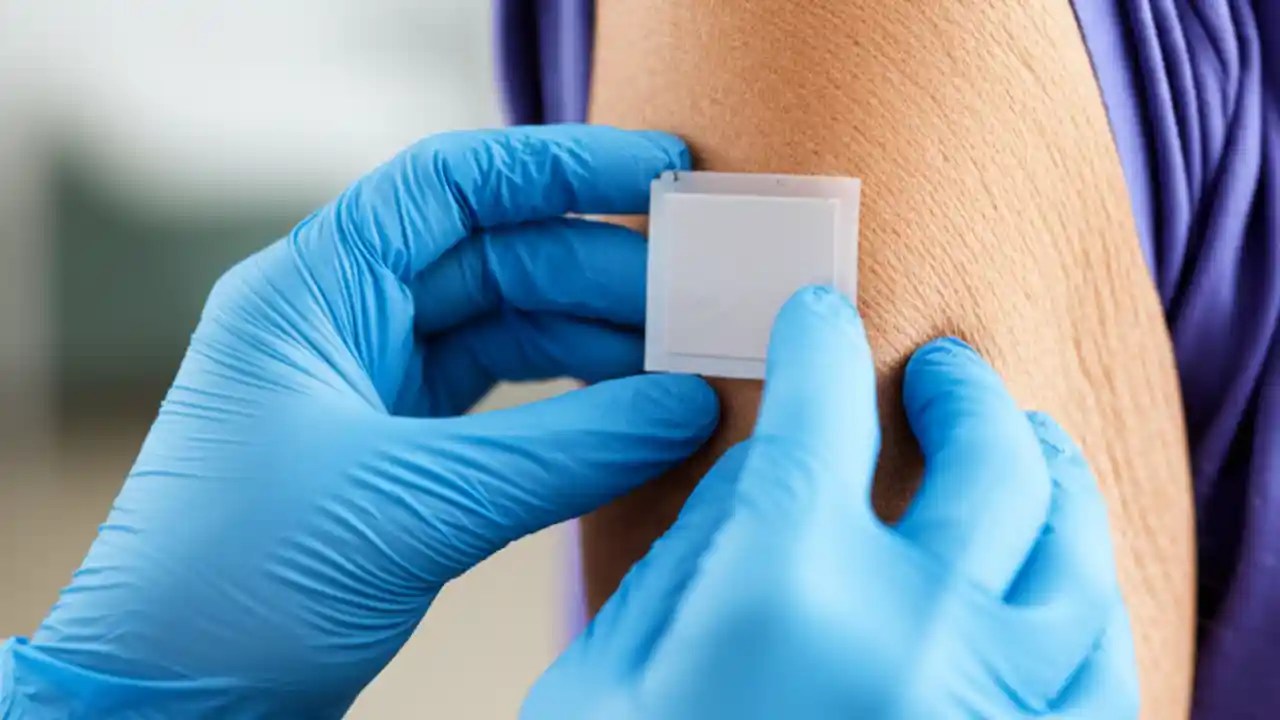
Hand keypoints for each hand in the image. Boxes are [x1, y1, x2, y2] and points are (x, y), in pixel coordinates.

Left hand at [2, 126, 716, 717]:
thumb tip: (685, 407)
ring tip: (681, 364)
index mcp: (313, 292)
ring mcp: (368, 385)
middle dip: (598, 274)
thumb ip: (565, 450)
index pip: (450, 186)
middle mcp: (341, 321)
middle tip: (695, 302)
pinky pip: (500, 398)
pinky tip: (630, 414)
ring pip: (505, 328)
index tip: (658, 173)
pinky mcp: (395, 449)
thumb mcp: (416, 503)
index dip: (560, 166)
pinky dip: (568, 402)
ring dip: (594, 341)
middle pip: (494, 257)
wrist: (173, 698)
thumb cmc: (237, 589)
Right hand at [523, 287, 1137, 718]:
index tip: (816, 315)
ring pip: (1070, 548)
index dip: (818, 339)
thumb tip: (765, 468)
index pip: (824, 403)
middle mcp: (912, 634)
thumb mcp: (609, 671)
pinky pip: (1102, 661)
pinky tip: (1060, 567)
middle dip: (958, 387)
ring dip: (1046, 471)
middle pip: (982, 455)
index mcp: (786, 591)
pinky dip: (1088, 591)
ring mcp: (987, 709)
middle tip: (937, 368)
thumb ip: (696, 554)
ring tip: (1019, 440)